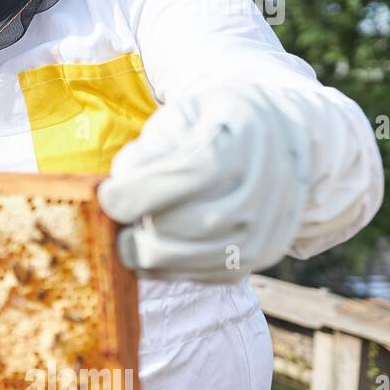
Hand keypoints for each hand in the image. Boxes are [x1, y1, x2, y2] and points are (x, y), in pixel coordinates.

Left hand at [97, 85, 311, 283]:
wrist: (282, 139)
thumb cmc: (217, 124)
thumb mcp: (187, 113)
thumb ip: (155, 144)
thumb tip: (125, 179)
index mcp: (242, 145)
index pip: (189, 177)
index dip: (139, 191)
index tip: (107, 194)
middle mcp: (262, 194)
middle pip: (184, 226)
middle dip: (138, 224)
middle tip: (122, 212)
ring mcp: (264, 231)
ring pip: (184, 259)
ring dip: (145, 249)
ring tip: (136, 227)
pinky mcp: (258, 258)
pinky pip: (199, 276)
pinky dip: (168, 266)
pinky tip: (158, 242)